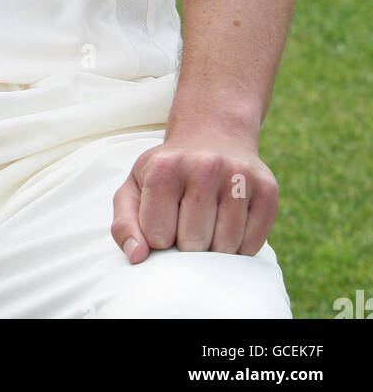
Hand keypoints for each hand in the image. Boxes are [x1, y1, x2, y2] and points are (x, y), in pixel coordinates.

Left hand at [111, 130, 278, 261]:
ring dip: (214, 249)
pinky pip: (253, 244)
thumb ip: (124, 225)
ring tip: (207, 224)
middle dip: (187, 245)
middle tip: (187, 223)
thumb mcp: (135, 188)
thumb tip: (138, 256)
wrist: (213, 135)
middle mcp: (204, 166)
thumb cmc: (168, 172)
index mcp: (165, 166)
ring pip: (226, 247)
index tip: (163, 221)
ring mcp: (239, 175)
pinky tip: (229, 224)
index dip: (158, 239)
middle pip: (194, 243)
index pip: (157, 236)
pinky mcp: (268, 189)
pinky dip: (240, 247)